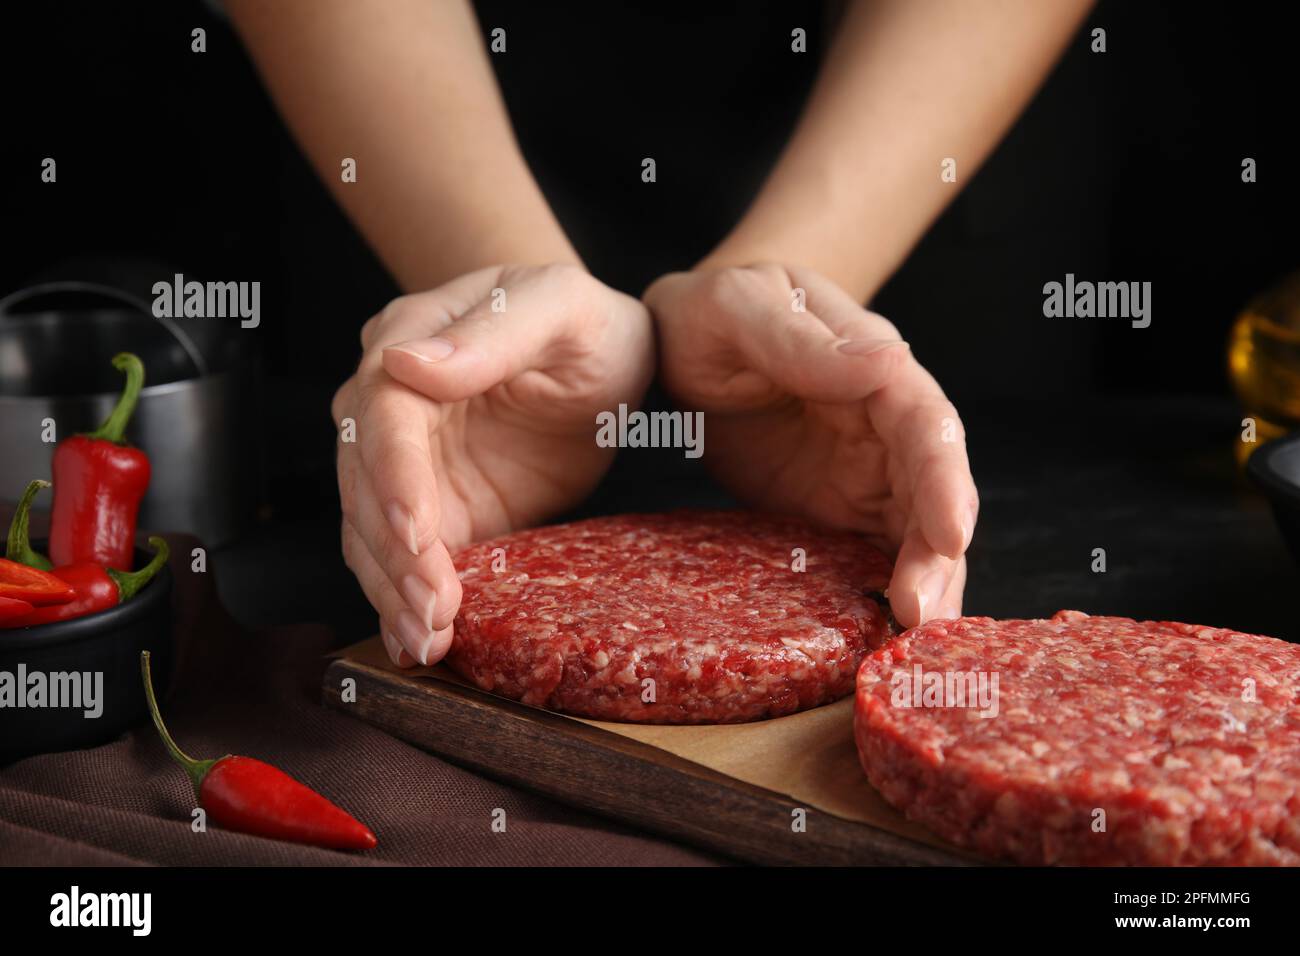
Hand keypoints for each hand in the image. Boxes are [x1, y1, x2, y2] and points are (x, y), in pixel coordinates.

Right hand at [332, 264, 653, 666]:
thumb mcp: (560, 307)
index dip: (394, 475)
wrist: (608, 361)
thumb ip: (492, 333)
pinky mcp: (437, 512)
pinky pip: (404, 561)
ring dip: (393, 590)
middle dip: (393, 553)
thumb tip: (403, 363)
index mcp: (409, 340)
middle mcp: (392, 407)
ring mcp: (409, 465)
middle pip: (365, 485)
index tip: (416, 531)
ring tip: (428, 640)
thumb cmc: (587, 323)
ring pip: (372, 533)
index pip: (382, 414)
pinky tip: (420, 643)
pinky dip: (407, 603)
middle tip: (432, 609)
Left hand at [644, 264, 976, 627]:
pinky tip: (886, 638)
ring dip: (924, 584)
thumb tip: (887, 363)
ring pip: (915, 532)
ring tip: (915, 642)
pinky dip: (886, 593)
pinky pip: (875, 554)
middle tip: (926, 616)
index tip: (951, 534)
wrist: (681, 343)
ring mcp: (866, 470)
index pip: (927, 423)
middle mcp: (885, 424)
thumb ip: (801, 339)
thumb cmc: (713, 312)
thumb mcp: (741, 308)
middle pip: (933, 491)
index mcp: (874, 366)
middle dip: (939, 555)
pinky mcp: (838, 509)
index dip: (945, 480)